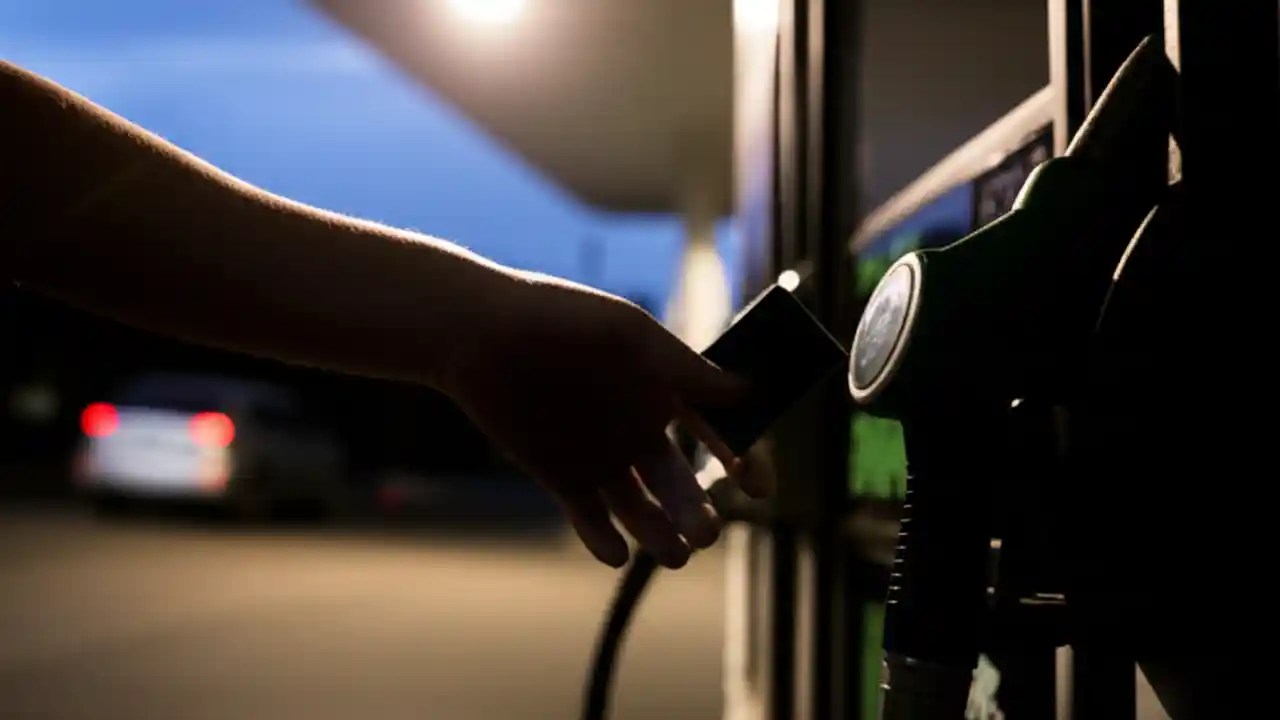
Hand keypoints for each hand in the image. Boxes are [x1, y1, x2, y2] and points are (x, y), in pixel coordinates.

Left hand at [446, 273, 760, 568]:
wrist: (481, 334)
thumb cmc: (560, 319)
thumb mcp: (630, 334)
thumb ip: (683, 367)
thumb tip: (746, 390)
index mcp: (663, 391)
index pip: (718, 434)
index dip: (743, 460)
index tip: (757, 485)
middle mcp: (640, 429)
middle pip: (681, 485)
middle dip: (697, 512)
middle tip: (707, 531)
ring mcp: (602, 457)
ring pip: (643, 511)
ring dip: (662, 536)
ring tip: (676, 553)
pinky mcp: (562, 479)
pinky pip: (592, 521)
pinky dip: (605, 542)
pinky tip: (617, 551)